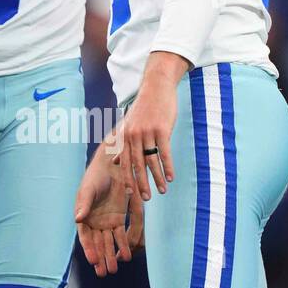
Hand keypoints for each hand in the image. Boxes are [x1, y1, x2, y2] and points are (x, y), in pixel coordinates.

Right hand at [75, 135, 143, 276]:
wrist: (112, 166)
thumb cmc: (95, 176)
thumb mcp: (89, 189)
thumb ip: (84, 203)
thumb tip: (78, 218)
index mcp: (82, 216)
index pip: (85, 237)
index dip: (89, 249)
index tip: (93, 261)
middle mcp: (94, 222)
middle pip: (98, 244)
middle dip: (101, 258)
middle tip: (103, 273)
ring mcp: (106, 221)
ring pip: (109, 242)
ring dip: (111, 255)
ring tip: (114, 269)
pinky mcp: (119, 218)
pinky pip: (121, 234)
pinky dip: (123, 245)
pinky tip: (126, 256)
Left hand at [114, 52, 186, 199]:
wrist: (155, 88)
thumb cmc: (143, 109)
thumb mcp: (129, 126)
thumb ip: (122, 144)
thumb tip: (116, 162)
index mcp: (125, 137)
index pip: (125, 163)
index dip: (127, 180)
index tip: (130, 195)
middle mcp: (133, 136)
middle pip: (137, 165)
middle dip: (141, 184)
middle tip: (145, 199)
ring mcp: (147, 133)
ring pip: (152, 161)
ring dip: (158, 178)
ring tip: (162, 190)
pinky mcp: (161, 129)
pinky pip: (165, 152)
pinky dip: (168, 166)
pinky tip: (171, 177)